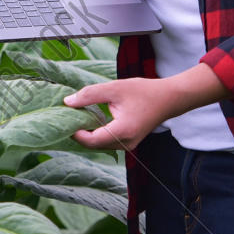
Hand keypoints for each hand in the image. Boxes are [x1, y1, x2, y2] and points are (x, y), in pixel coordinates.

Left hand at [62, 78, 179, 151]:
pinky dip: (97, 133)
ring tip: (78, 117)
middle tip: (68, 117)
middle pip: (93, 145)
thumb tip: (68, 102)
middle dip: (79, 133)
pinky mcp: (129, 142)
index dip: (75, 132)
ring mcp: (128, 145)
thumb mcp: (114, 88)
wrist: (169, 99)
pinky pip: (107, 142)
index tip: (65, 119)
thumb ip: (89, 95)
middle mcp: (125, 143)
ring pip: (100, 145)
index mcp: (122, 131)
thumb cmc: (143, 92)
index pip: (91, 141)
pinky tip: (91, 120)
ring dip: (88, 134)